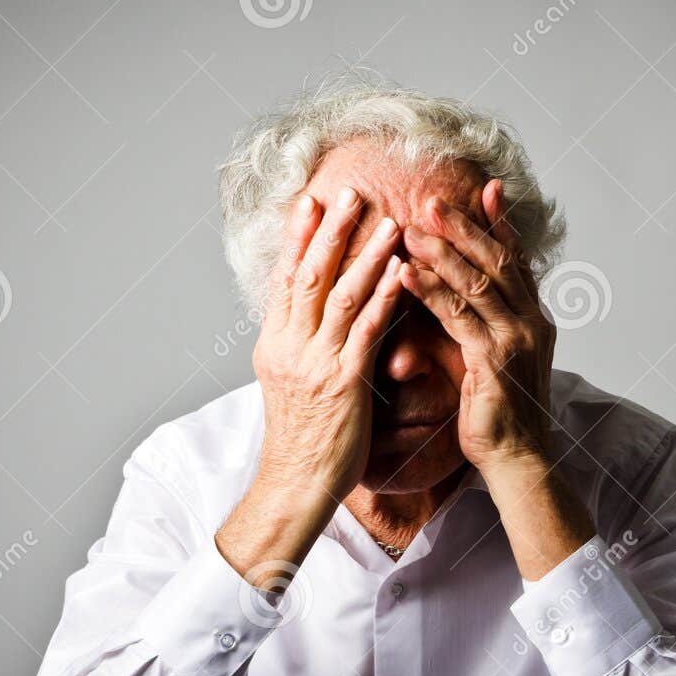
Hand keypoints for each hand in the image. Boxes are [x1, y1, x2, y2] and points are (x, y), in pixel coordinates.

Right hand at [251, 186, 406, 502]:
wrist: (297, 484)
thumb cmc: (301, 438)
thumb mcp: (287, 382)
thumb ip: (297, 345)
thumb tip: (304, 316)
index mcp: (274, 344)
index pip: (284, 279)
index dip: (298, 237)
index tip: (311, 201)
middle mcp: (290, 346)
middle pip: (308, 275)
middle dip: (330, 231)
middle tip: (349, 192)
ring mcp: (315, 362)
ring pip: (340, 295)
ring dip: (366, 254)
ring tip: (388, 221)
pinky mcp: (344, 382)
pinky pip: (367, 330)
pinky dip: (384, 297)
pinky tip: (401, 273)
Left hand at [399, 180, 556, 472]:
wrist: (519, 461)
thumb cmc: (499, 415)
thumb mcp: (490, 360)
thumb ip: (477, 326)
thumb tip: (455, 301)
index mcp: (534, 319)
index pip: (517, 261)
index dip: (501, 224)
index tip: (486, 189)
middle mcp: (531, 323)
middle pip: (498, 261)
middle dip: (466, 226)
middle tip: (434, 198)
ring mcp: (516, 341)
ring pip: (479, 283)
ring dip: (444, 251)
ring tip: (413, 225)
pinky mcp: (494, 361)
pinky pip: (458, 317)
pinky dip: (431, 291)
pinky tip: (407, 273)